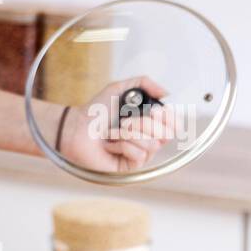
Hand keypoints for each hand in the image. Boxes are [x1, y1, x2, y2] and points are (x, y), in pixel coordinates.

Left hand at [57, 76, 175, 172]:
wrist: (76, 127)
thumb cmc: (96, 111)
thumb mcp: (119, 88)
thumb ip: (144, 83)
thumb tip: (166, 92)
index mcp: (149, 123)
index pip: (174, 124)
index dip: (169, 118)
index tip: (155, 110)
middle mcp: (148, 139)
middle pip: (167, 134)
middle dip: (145, 123)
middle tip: (126, 119)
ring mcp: (140, 154)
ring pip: (152, 144)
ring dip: (128, 133)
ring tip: (113, 131)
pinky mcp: (130, 167)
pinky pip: (138, 154)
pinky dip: (121, 144)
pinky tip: (109, 144)